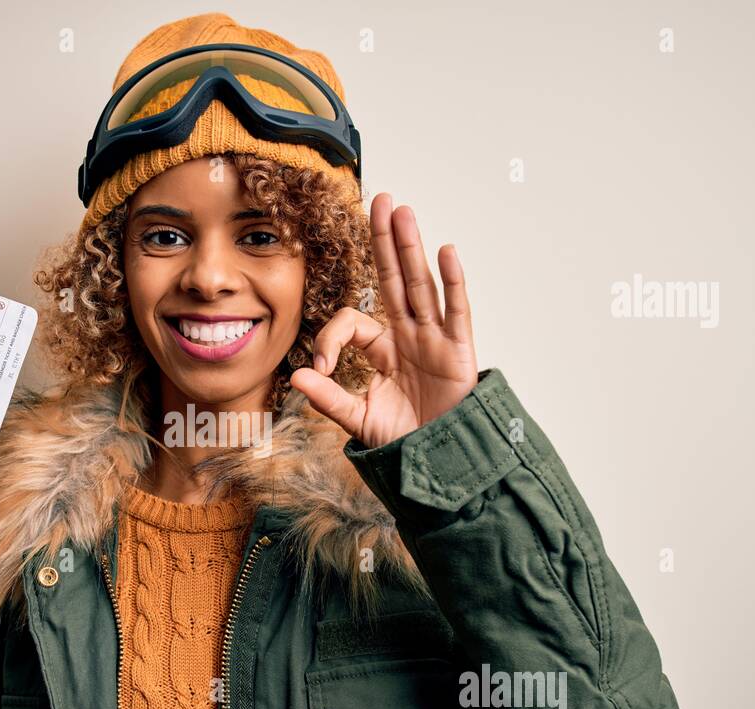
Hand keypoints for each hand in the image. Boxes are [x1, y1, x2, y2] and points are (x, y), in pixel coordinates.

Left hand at [289, 192, 478, 448]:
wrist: (439, 463)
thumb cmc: (403, 441)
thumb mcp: (357, 419)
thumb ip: (328, 398)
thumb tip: (296, 378)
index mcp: (382, 350)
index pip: (353, 322)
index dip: (330, 339)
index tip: (318, 369)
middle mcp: (408, 336)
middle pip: (394, 279)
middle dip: (385, 241)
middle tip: (379, 200)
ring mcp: (434, 340)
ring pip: (420, 285)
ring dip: (411, 247)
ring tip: (402, 210)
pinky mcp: (458, 351)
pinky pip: (456, 311)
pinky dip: (452, 282)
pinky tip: (444, 252)